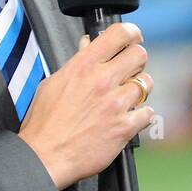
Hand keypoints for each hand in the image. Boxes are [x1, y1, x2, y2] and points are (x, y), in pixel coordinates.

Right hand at [17, 22, 154, 190]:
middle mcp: (102, 81)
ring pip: (146, 83)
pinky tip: (129, 118)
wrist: (44, 157)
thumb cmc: (44, 123)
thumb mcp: (54, 83)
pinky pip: (147, 113)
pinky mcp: (124, 127)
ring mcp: (115, 104)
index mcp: (83, 66)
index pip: (118, 34)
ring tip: (126, 98)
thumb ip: (76, 62)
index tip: (133, 38)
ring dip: (139, 89)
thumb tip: (88, 44)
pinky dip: (141, 116)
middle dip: (136, 61)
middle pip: (139, 55)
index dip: (131, 33)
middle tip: (129, 70)